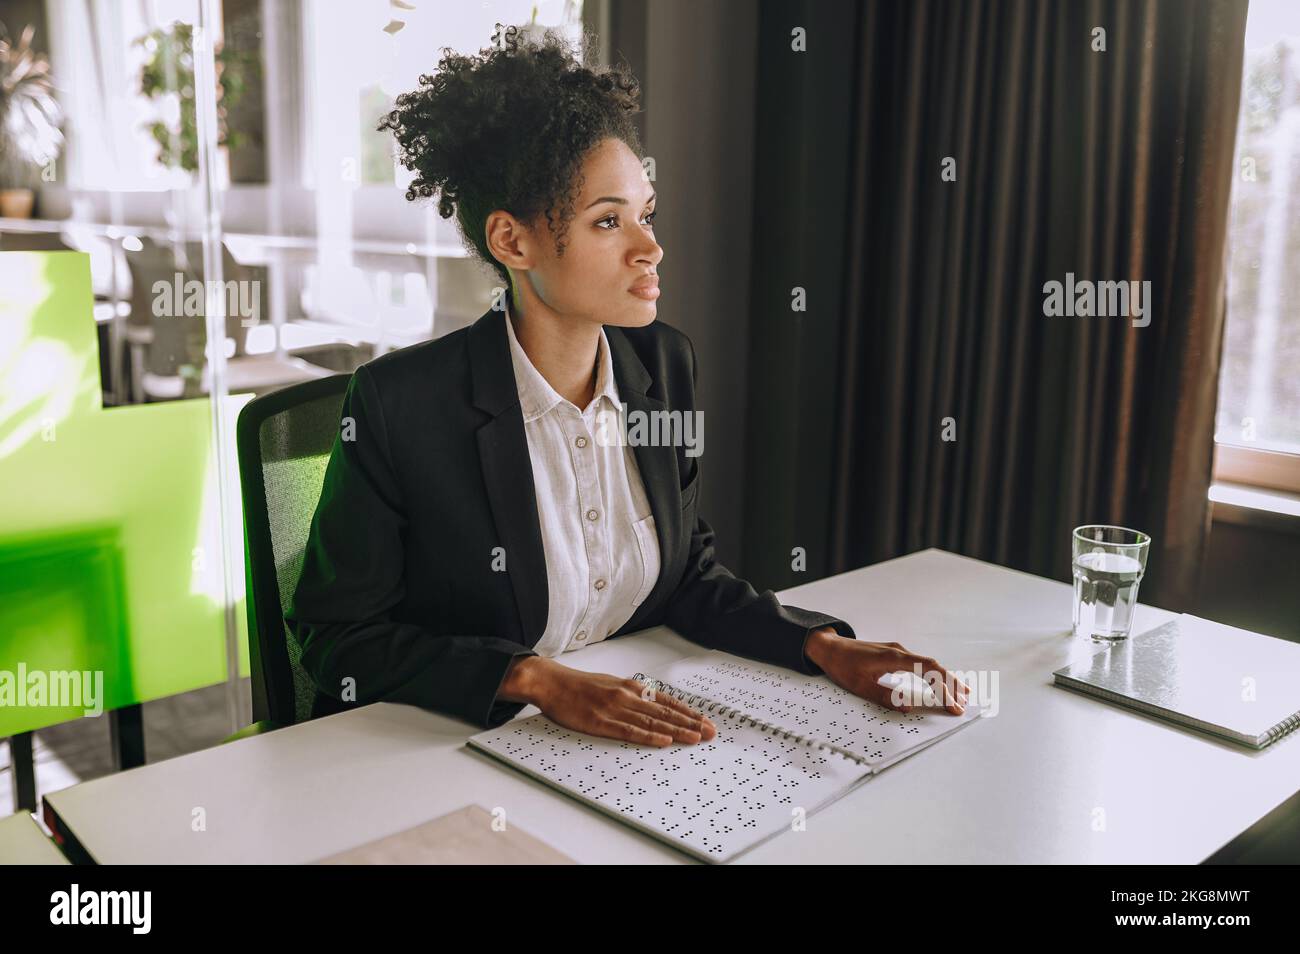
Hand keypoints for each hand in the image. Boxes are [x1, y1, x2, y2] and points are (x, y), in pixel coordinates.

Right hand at [501, 656, 717, 746]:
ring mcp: (615, 709)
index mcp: (630, 687)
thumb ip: (631, 694)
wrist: (552, 683)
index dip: (687, 712)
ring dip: (677, 730)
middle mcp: (627, 696)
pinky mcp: (601, 722)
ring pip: (653, 721)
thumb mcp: (610, 684)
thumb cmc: (579, 686)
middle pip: (665, 712)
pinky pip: (629, 731)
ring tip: (696, 738)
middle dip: (690, 723)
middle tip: (711, 732)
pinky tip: (664, 740)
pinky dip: (649, 735)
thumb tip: (652, 703)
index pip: (666, 701)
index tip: (705, 720)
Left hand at [805, 627, 970, 714]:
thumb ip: (884, 696)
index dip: (943, 686)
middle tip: (963, 704)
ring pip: (929, 665)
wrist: (829, 647)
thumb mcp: (859, 685)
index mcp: (893, 658)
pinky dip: (933, 675)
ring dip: (944, 680)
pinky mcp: (895, 656)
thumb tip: (907, 708)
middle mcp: (900, 652)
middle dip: (951, 685)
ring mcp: (898, 652)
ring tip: (961, 696)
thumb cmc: (842, 665)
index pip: (927, 669)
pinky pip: (921, 665)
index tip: (953, 702)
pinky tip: (941, 684)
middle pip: (933, 666)